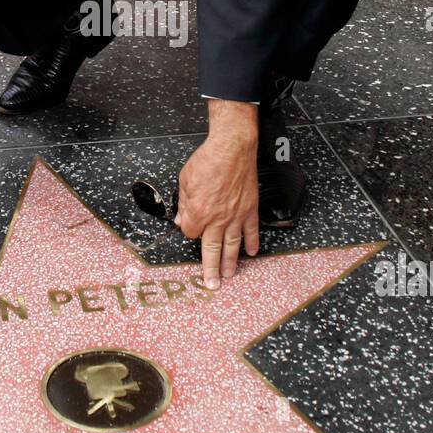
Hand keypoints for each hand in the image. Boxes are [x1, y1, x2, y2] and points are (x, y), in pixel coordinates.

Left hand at [176, 131, 259, 289]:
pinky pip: (251, 231)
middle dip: (210, 269)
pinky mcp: (249, 209)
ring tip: (229, 276)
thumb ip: (183, 203)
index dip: (190, 230)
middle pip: (211, 249)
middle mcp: (217, 219)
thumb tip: (181, 219)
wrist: (232, 148)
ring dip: (230, 262)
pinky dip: (252, 242)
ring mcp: (235, 216)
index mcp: (198, 213)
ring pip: (232, 245)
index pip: (191, 233)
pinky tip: (251, 252)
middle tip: (212, 284)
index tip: (191, 225)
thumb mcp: (185, 181)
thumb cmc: (208, 161)